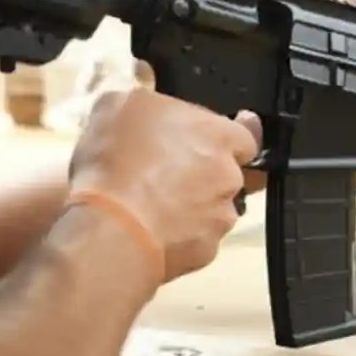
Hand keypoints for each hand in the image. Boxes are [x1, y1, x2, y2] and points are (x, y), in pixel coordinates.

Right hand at [69, 88, 262, 283]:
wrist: (110, 229)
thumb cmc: (115, 158)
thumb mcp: (116, 106)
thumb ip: (145, 103)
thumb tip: (149, 108)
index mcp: (218, 135)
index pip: (245, 135)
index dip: (225, 140)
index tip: (206, 144)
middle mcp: (229, 175)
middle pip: (227, 174)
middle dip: (205, 175)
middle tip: (166, 177)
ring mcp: (221, 217)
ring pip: (214, 209)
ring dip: (193, 208)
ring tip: (154, 210)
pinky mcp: (206, 252)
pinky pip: (196, 240)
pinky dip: (180, 238)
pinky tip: (151, 234)